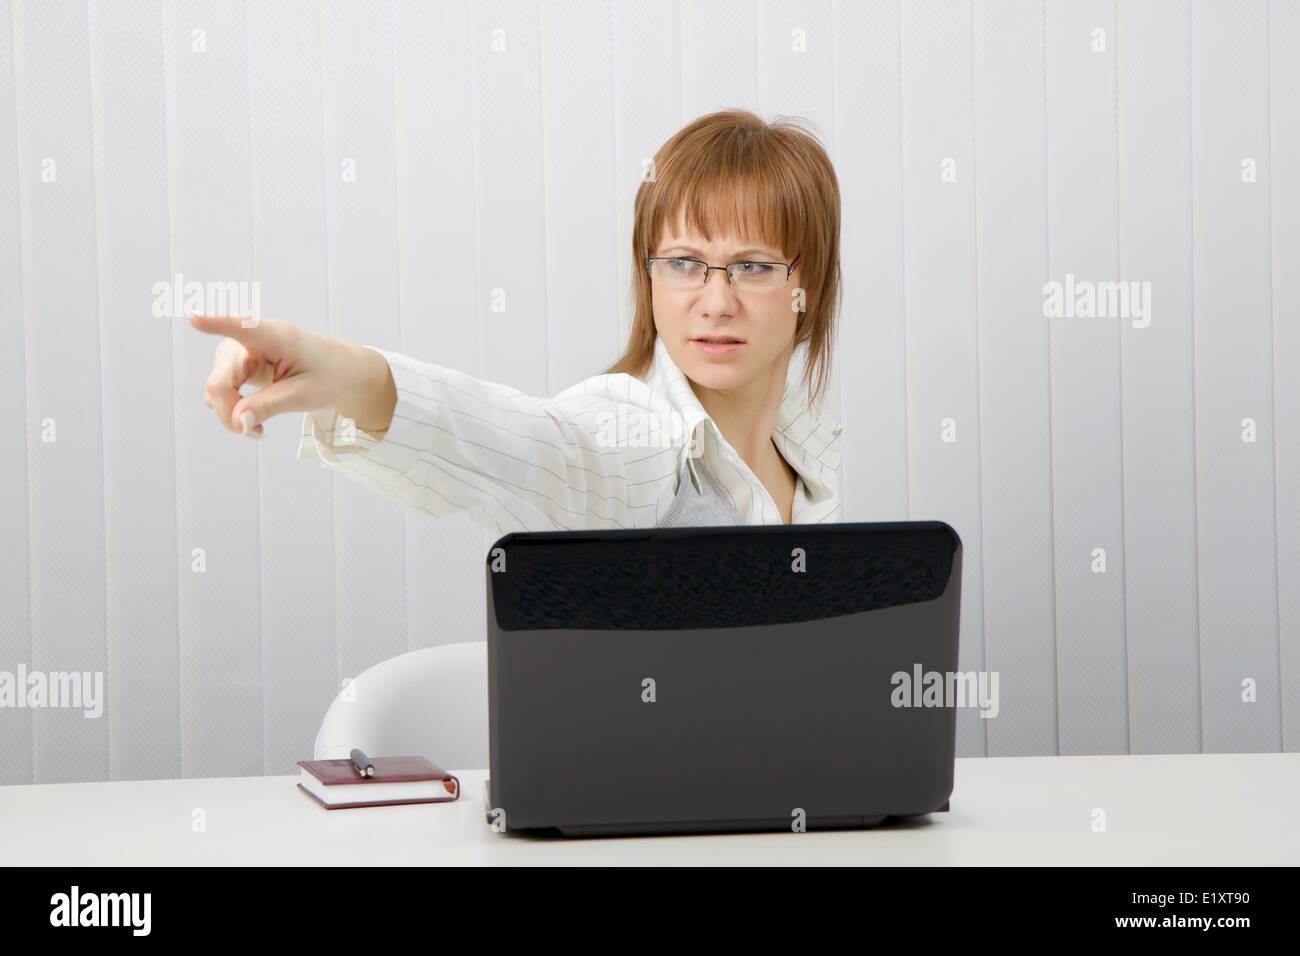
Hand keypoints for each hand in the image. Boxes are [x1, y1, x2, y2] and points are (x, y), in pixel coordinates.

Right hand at [190, 314, 369, 437]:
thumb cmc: (325, 373)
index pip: (242, 327)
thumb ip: (269, 406)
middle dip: (230, 412)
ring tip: (259, 426)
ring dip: (231, 412)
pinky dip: (231, 409)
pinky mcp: (233, 363)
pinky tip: (252, 418)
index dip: (215, 323)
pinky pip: (218, 391)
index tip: (194, 316)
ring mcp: (236, 351)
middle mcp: (248, 339)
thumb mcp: (304, 395)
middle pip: (219, 381)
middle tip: (254, 433)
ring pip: (215, 388)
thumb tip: (237, 422)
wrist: (334, 367)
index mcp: (276, 336)